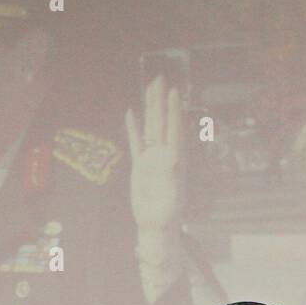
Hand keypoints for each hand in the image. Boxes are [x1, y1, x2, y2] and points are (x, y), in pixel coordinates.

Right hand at [126, 73, 182, 239]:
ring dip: (150, 108)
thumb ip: (171, 175)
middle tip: (161, 78)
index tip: (173, 91)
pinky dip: (133, 128)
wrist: (155, 226)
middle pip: (161, 122)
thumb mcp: (171, 195)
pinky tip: (131, 113)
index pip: (174, 129)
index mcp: (174, 160)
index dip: (173, 110)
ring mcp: (151, 158)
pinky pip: (136, 142)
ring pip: (150, 128)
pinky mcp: (141, 166)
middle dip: (161, 101)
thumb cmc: (166, 215)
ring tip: (150, 88)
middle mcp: (164, 155)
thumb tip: (173, 155)